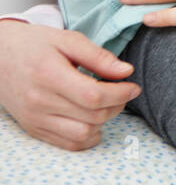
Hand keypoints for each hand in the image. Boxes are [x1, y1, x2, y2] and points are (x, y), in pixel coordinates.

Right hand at [0, 21, 140, 149]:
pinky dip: (87, 137)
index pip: (93, 96)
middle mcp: (40, 103)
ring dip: (103, 122)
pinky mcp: (34, 130)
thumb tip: (126, 72)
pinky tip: (94, 120)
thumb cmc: (35, 44)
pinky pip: (67, 144)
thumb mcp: (67, 40)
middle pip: (92, 116)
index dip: (120, 94)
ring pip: (82, 135)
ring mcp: (35, 120)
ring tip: (108, 104)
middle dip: (117, 105)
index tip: (133, 86)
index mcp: (49, 75)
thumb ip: (98, 56)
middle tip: (123, 91)